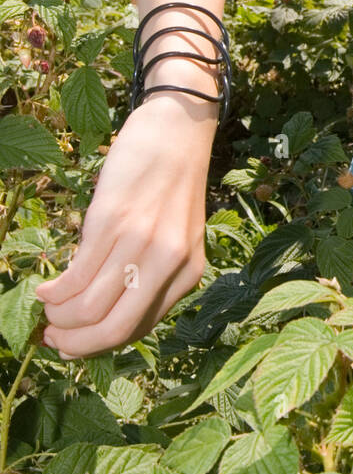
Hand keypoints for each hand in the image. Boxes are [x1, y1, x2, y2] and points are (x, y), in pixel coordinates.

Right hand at [32, 99, 212, 358]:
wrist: (178, 129)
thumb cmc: (172, 184)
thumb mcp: (173, 237)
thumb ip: (147, 274)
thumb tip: (98, 311)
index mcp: (187, 274)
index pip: (138, 329)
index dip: (98, 344)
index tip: (71, 345)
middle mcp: (169, 264)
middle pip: (115, 328)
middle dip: (75, 342)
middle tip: (51, 338)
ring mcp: (141, 243)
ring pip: (90, 306)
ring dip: (59, 316)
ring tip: (45, 308)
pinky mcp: (113, 220)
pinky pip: (77, 273)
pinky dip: (54, 290)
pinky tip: (44, 290)